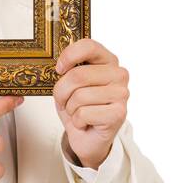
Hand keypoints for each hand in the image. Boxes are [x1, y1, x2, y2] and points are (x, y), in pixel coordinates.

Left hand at [53, 37, 128, 169]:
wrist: (87, 137)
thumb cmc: (78, 107)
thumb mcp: (69, 84)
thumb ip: (68, 69)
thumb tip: (59, 65)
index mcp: (107, 60)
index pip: (88, 46)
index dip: (68, 56)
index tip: (59, 69)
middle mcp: (119, 74)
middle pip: (78, 75)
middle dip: (62, 91)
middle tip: (64, 100)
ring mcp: (122, 94)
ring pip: (79, 96)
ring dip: (69, 108)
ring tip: (77, 112)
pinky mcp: (119, 113)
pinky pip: (84, 113)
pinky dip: (77, 121)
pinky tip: (85, 122)